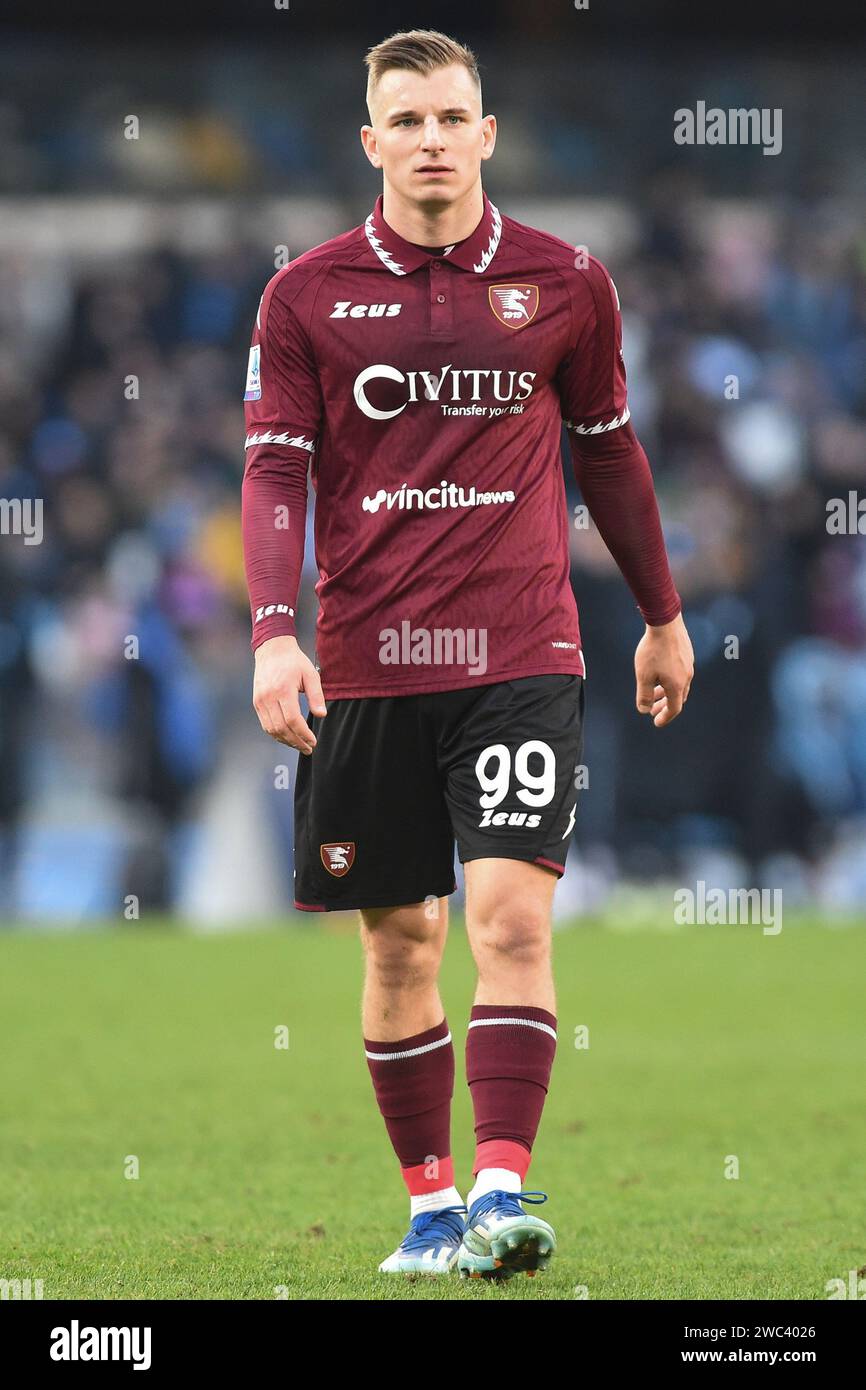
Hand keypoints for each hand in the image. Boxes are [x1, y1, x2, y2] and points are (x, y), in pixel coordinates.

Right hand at [253, 635, 325, 753]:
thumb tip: (321, 715)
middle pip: (281, 728)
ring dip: (286, 740)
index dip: (303, 734)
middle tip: (308, 748)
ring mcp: (260, 701)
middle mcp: (268, 697)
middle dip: (296, 742)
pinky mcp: (257, 702)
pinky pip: (265, 724)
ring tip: (299, 745)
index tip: (313, 741)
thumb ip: (316, 696)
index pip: (292, 720)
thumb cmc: (294, 661)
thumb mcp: (311, 674)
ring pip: (271, 729)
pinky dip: (276, 734)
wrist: (272, 649)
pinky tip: (287, 737)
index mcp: (283, 690)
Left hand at [634, 612, 693, 726]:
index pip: (674, 708)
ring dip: (667, 692)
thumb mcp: (643, 676)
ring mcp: (689, 665)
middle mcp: (686, 677)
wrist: (665, 623)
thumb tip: (645, 710)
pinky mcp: (687, 654)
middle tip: (652, 709)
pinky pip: (680, 673)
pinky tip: (660, 674)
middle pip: (678, 698)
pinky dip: (670, 680)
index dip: (665, 717)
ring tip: (654, 692)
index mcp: (677, 685)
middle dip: (664, 706)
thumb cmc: (653, 650)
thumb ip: (644, 695)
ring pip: (679, 685)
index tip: (656, 722)